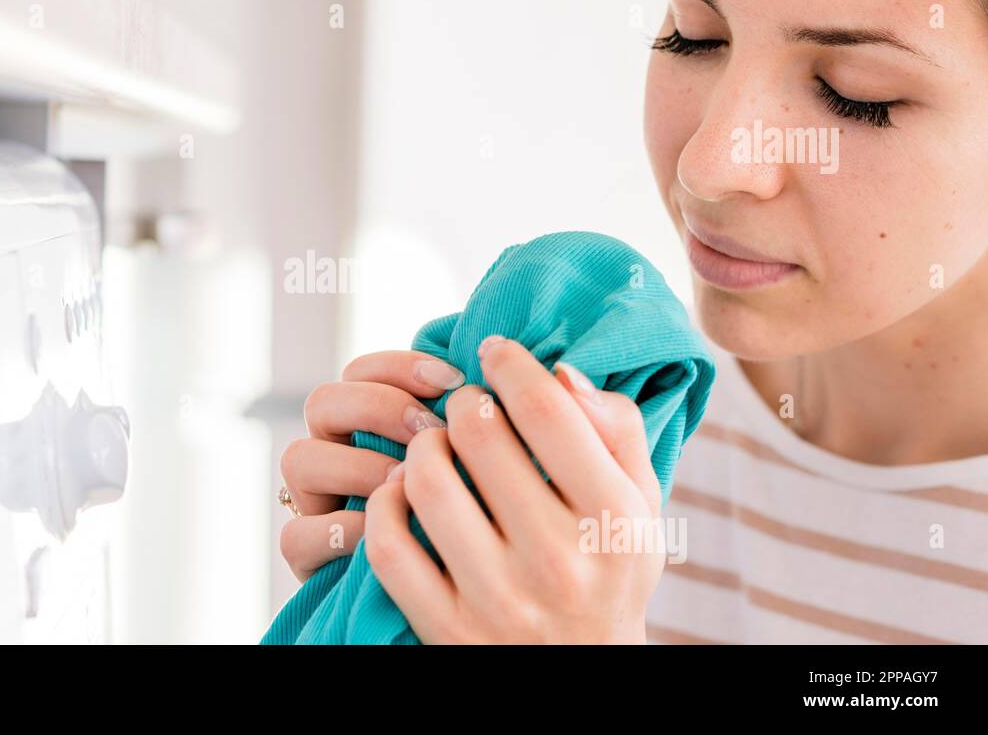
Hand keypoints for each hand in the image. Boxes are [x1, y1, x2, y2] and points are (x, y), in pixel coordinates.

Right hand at [278, 350, 465, 580]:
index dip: (400, 367)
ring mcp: (316, 501)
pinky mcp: (306, 555)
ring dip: (357, 465)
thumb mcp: (476, 465)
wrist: (455, 600)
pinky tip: (381, 530)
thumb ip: (476, 423)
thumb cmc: (475, 523)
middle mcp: (335, 454)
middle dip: (379, 406)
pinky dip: (336, 529)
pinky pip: (296, 532)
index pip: (362, 371)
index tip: (453, 380)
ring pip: (299, 457)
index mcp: (369, 423)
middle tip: (430, 431)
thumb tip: (522, 376)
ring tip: (407, 484)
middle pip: (324, 401)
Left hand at [364, 336, 663, 643]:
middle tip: (464, 403)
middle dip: (463, 400)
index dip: (510, 363)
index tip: (494, 351)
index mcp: (611, 519)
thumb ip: (617, 428)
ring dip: (422, 447)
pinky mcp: (447, 628)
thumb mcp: (639, 503)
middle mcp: (557, 560)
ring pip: (428, 481)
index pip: (546, 410)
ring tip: (434, 446)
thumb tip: (561, 370)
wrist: (587, 674)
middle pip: (479, 432)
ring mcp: (498, 599)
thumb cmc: (608, 570)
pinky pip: (390, 546)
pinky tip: (401, 495)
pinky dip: (384, 506)